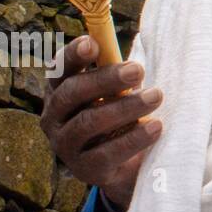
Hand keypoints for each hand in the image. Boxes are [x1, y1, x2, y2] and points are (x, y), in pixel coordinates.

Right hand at [41, 35, 163, 210]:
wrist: (127, 163)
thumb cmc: (122, 114)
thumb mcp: (120, 91)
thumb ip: (122, 73)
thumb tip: (141, 46)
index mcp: (60, 91)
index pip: (59, 70)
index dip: (72, 55)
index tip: (92, 42)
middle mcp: (54, 117)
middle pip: (73, 93)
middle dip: (106, 78)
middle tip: (138, 69)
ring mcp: (65, 145)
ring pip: (89, 122)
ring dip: (126, 107)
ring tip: (156, 96)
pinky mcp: (84, 169)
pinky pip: (106, 153)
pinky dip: (133, 138)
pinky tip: (156, 127)